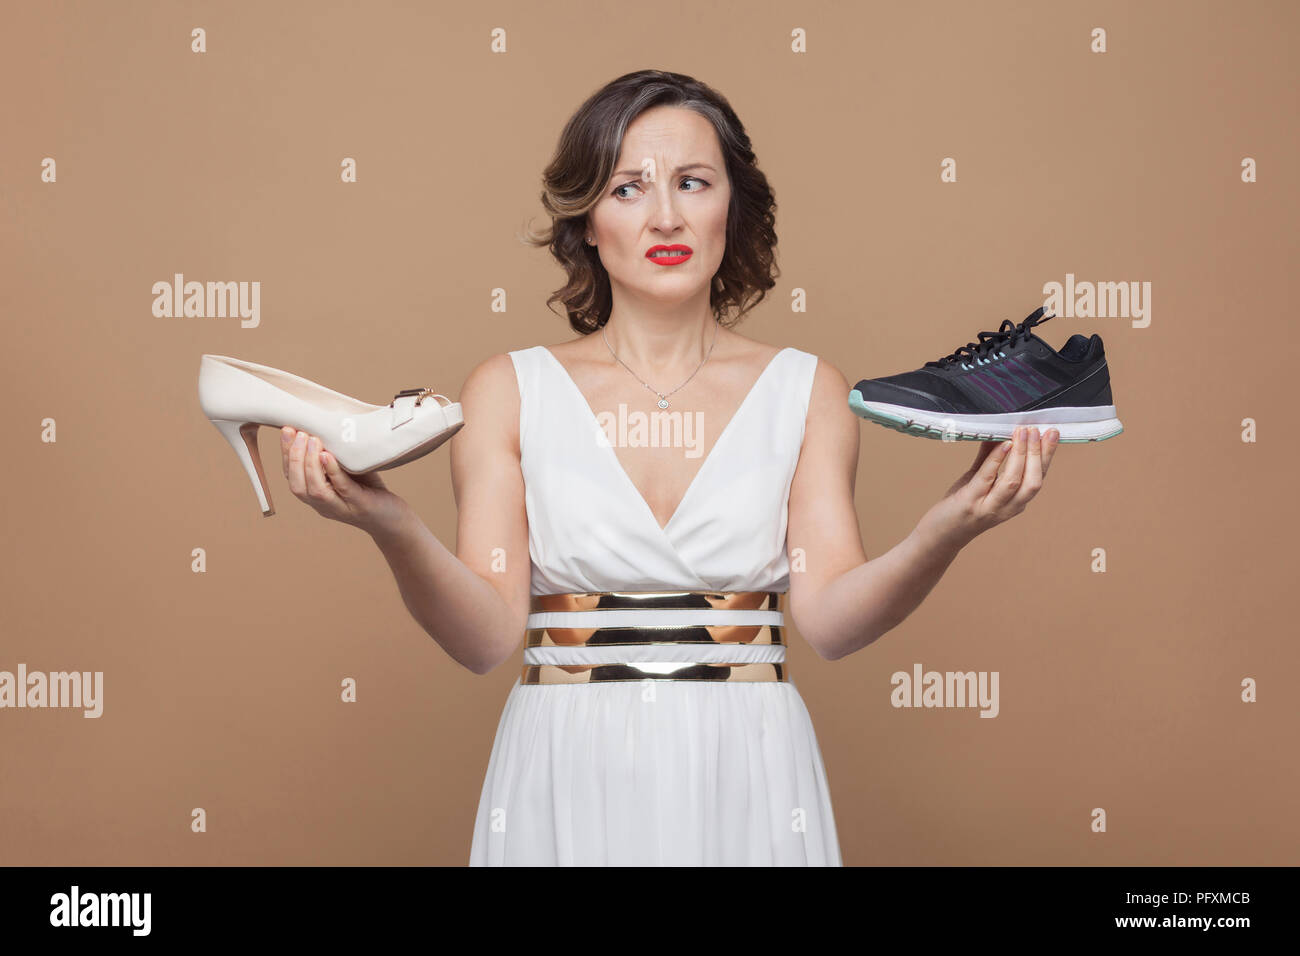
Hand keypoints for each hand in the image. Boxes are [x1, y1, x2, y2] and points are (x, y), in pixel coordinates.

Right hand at [279, 426, 411, 534]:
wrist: (393, 518)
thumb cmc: (369, 490)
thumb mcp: (348, 470)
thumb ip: (334, 454)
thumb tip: (323, 424)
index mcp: (316, 496)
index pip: (291, 477)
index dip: (286, 453)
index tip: (287, 430)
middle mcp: (323, 505)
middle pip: (297, 485)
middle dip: (294, 457)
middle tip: (299, 433)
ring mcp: (341, 508)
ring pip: (316, 491)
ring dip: (310, 464)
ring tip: (312, 440)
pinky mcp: (360, 506)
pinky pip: (343, 489)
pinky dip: (333, 472)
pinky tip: (328, 456)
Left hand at [919, 426, 1059, 548]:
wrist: (940, 535)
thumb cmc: (961, 508)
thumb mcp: (979, 481)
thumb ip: (989, 459)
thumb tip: (999, 432)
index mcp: (1016, 503)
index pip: (1038, 477)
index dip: (1047, 455)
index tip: (1052, 434)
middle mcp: (1007, 508)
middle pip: (1033, 481)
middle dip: (1038, 454)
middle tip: (1038, 430)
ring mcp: (989, 507)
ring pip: (1014, 481)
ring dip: (1021, 455)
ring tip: (1023, 433)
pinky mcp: (970, 503)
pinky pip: (987, 479)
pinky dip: (997, 460)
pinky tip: (1003, 444)